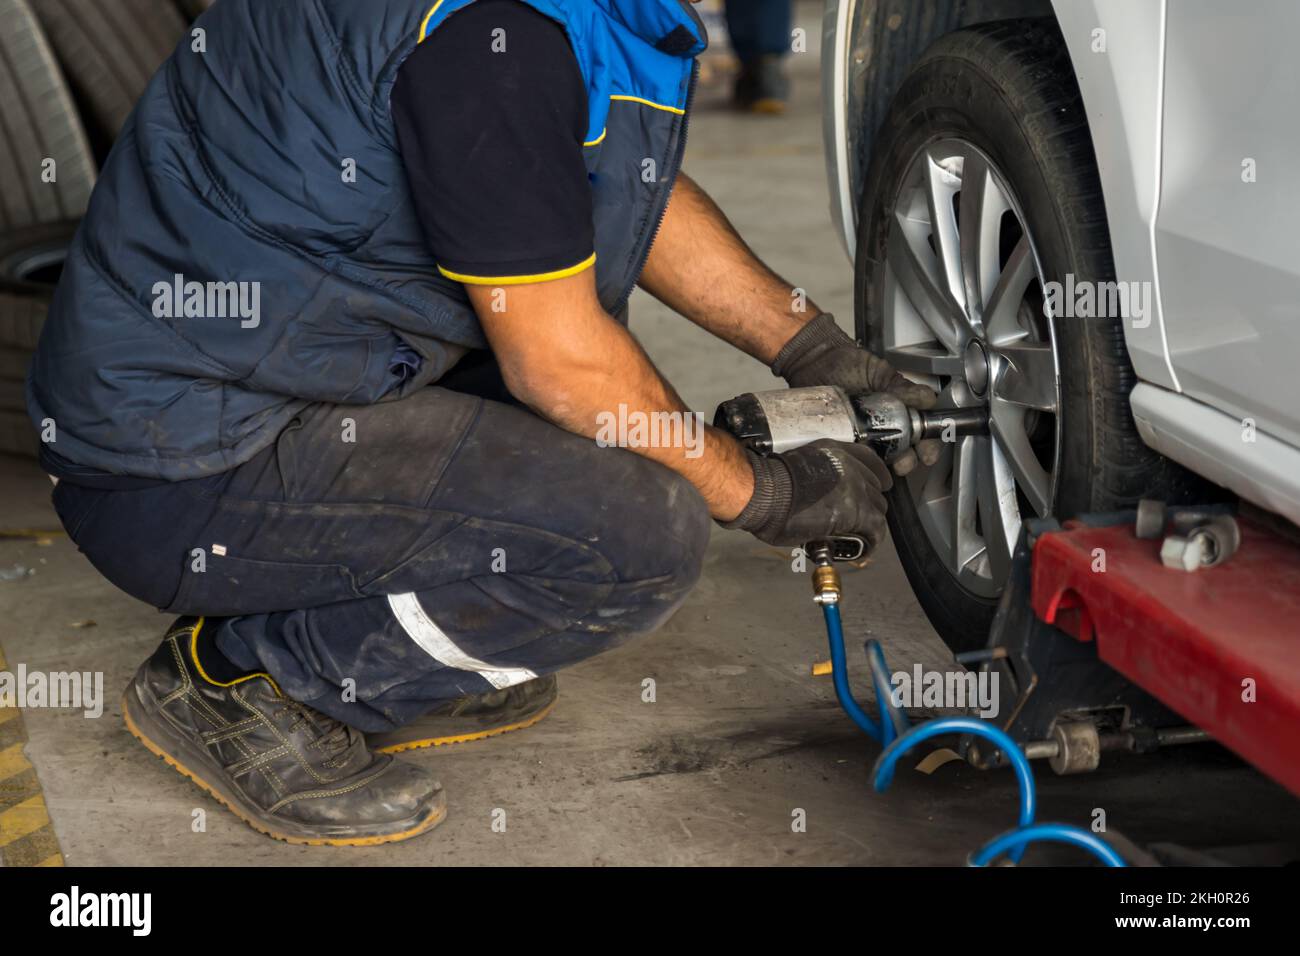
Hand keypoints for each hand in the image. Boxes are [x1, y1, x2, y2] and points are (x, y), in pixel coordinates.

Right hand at [722, 440, 891, 550]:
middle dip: (868, 504)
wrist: (764, 494)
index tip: (878, 485)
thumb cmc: (767, 486)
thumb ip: (818, 476)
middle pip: (874, 488)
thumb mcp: (798, 466)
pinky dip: (871, 541)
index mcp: (834, 451)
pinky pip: (875, 529)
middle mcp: (850, 465)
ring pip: (877, 509)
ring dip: (868, 523)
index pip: (869, 459)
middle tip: (855, 520)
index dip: (876, 476)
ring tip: (855, 536)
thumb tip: (821, 497)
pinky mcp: (857, 512)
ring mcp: (856, 488)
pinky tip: (862, 548)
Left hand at [773, 313, 941, 475]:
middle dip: (909, 461)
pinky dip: (859, 461)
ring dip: (887, 465)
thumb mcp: (880, 374)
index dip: (928, 446)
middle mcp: (882, 427)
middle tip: (906, 461)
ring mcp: (861, 437)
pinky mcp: (840, 441)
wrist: (814, 361)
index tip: (927, 453)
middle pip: (904, 453)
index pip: (920, 433)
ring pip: (880, 459)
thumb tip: (928, 399)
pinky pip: (852, 456)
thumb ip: (902, 387)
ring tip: (889, 464)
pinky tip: (863, 458)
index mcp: (898, 411)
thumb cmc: (848, 365)